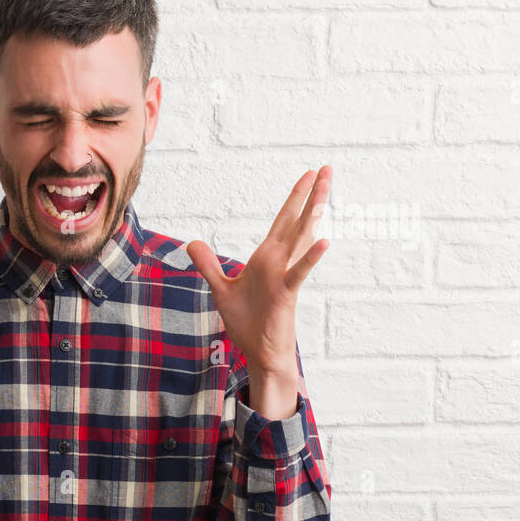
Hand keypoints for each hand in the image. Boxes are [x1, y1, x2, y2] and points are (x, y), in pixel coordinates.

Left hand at [185, 165, 331, 383]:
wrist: (258, 352)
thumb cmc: (247, 322)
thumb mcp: (221, 289)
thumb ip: (209, 265)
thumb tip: (192, 242)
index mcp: (266, 258)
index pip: (283, 220)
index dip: (294, 197)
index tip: (308, 174)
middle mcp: (278, 261)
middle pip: (297, 221)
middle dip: (310, 195)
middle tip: (327, 167)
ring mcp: (284, 275)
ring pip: (302, 239)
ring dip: (313, 214)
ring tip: (325, 189)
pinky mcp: (286, 294)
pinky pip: (299, 273)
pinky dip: (310, 259)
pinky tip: (324, 242)